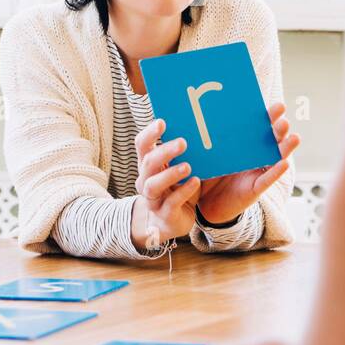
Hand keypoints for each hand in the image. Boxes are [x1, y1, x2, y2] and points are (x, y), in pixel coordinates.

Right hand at [130, 118, 200, 250]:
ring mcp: (153, 199)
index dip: (149, 133)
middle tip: (183, 142)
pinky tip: (195, 182)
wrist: (172, 223)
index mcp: (147, 165)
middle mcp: (145, 180)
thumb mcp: (177, 170)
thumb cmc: (176, 189)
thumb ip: (182, 155)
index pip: (142, 145)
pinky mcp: (165, 214)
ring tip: (188, 166)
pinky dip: (183, 191)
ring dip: (170, 174)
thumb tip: (202, 129)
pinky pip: (171, 202)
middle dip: (164, 151)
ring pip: (153, 185)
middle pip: (148, 163)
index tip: (162, 122)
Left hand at [197, 102, 299, 225]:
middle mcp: (256, 157)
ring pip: (276, 158)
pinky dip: (276, 172)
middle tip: (282, 113)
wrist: (206, 204)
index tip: (274, 103)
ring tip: (295, 137)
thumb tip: (194, 115)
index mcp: (245, 147)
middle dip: (278, 126)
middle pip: (271, 139)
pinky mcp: (255, 189)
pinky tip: (284, 163)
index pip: (258, 128)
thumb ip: (207, 140)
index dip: (266, 115)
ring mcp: (258, 172)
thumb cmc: (208, 176)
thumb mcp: (207, 155)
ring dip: (285, 147)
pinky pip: (267, 180)